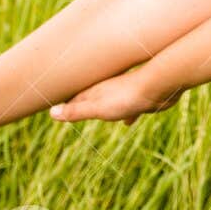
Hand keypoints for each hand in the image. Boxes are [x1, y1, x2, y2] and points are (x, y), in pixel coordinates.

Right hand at [48, 69, 184, 125]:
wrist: (159, 88)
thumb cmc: (127, 97)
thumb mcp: (98, 108)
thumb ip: (77, 111)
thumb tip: (51, 112)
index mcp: (95, 91)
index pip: (74, 98)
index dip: (64, 104)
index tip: (52, 107)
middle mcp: (108, 90)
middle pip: (90, 98)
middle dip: (81, 104)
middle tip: (69, 109)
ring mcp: (124, 93)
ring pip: (109, 102)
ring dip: (102, 108)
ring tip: (95, 114)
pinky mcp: (139, 99)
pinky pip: (129, 108)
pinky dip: (126, 114)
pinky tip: (128, 122)